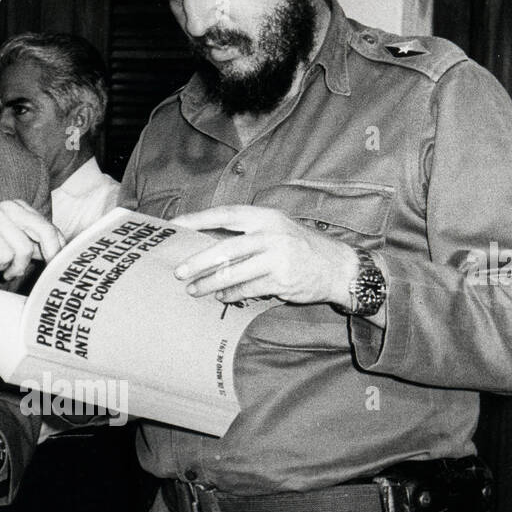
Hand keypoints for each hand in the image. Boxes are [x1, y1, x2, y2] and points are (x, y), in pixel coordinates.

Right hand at [0, 199, 61, 282]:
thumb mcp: (8, 242)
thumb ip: (31, 245)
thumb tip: (57, 256)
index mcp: (19, 207)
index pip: (50, 228)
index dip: (59, 250)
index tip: (57, 268)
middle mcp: (10, 207)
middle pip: (45, 232)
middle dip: (50, 256)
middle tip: (46, 274)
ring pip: (24, 249)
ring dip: (16, 267)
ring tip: (5, 269)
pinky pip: (5, 255)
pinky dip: (0, 266)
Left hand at [171, 205, 358, 307]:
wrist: (337, 266)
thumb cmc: (299, 246)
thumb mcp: (276, 228)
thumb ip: (246, 233)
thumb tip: (206, 243)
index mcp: (265, 216)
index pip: (225, 214)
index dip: (198, 219)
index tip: (175, 226)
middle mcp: (270, 233)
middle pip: (225, 248)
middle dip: (199, 261)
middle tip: (179, 272)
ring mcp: (277, 257)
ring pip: (234, 272)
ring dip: (210, 283)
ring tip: (193, 290)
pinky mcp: (281, 279)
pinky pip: (247, 289)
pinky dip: (231, 294)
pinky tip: (220, 297)